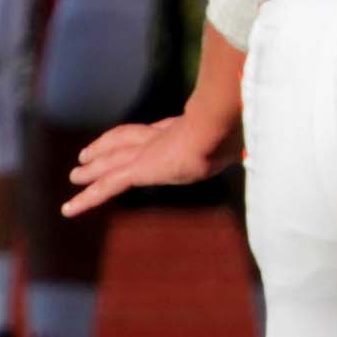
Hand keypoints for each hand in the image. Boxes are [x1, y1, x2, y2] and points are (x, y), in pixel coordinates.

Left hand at [61, 100, 243, 217]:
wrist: (220, 128)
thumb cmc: (239, 128)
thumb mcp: (246, 132)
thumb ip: (247, 136)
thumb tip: (267, 141)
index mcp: (184, 129)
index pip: (155, 131)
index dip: (141, 135)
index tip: (131, 138)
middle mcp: (161, 137)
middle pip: (126, 141)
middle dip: (107, 148)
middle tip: (88, 155)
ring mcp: (148, 152)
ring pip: (111, 163)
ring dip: (92, 170)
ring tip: (75, 174)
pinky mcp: (139, 169)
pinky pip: (107, 187)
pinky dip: (87, 198)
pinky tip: (69, 209)